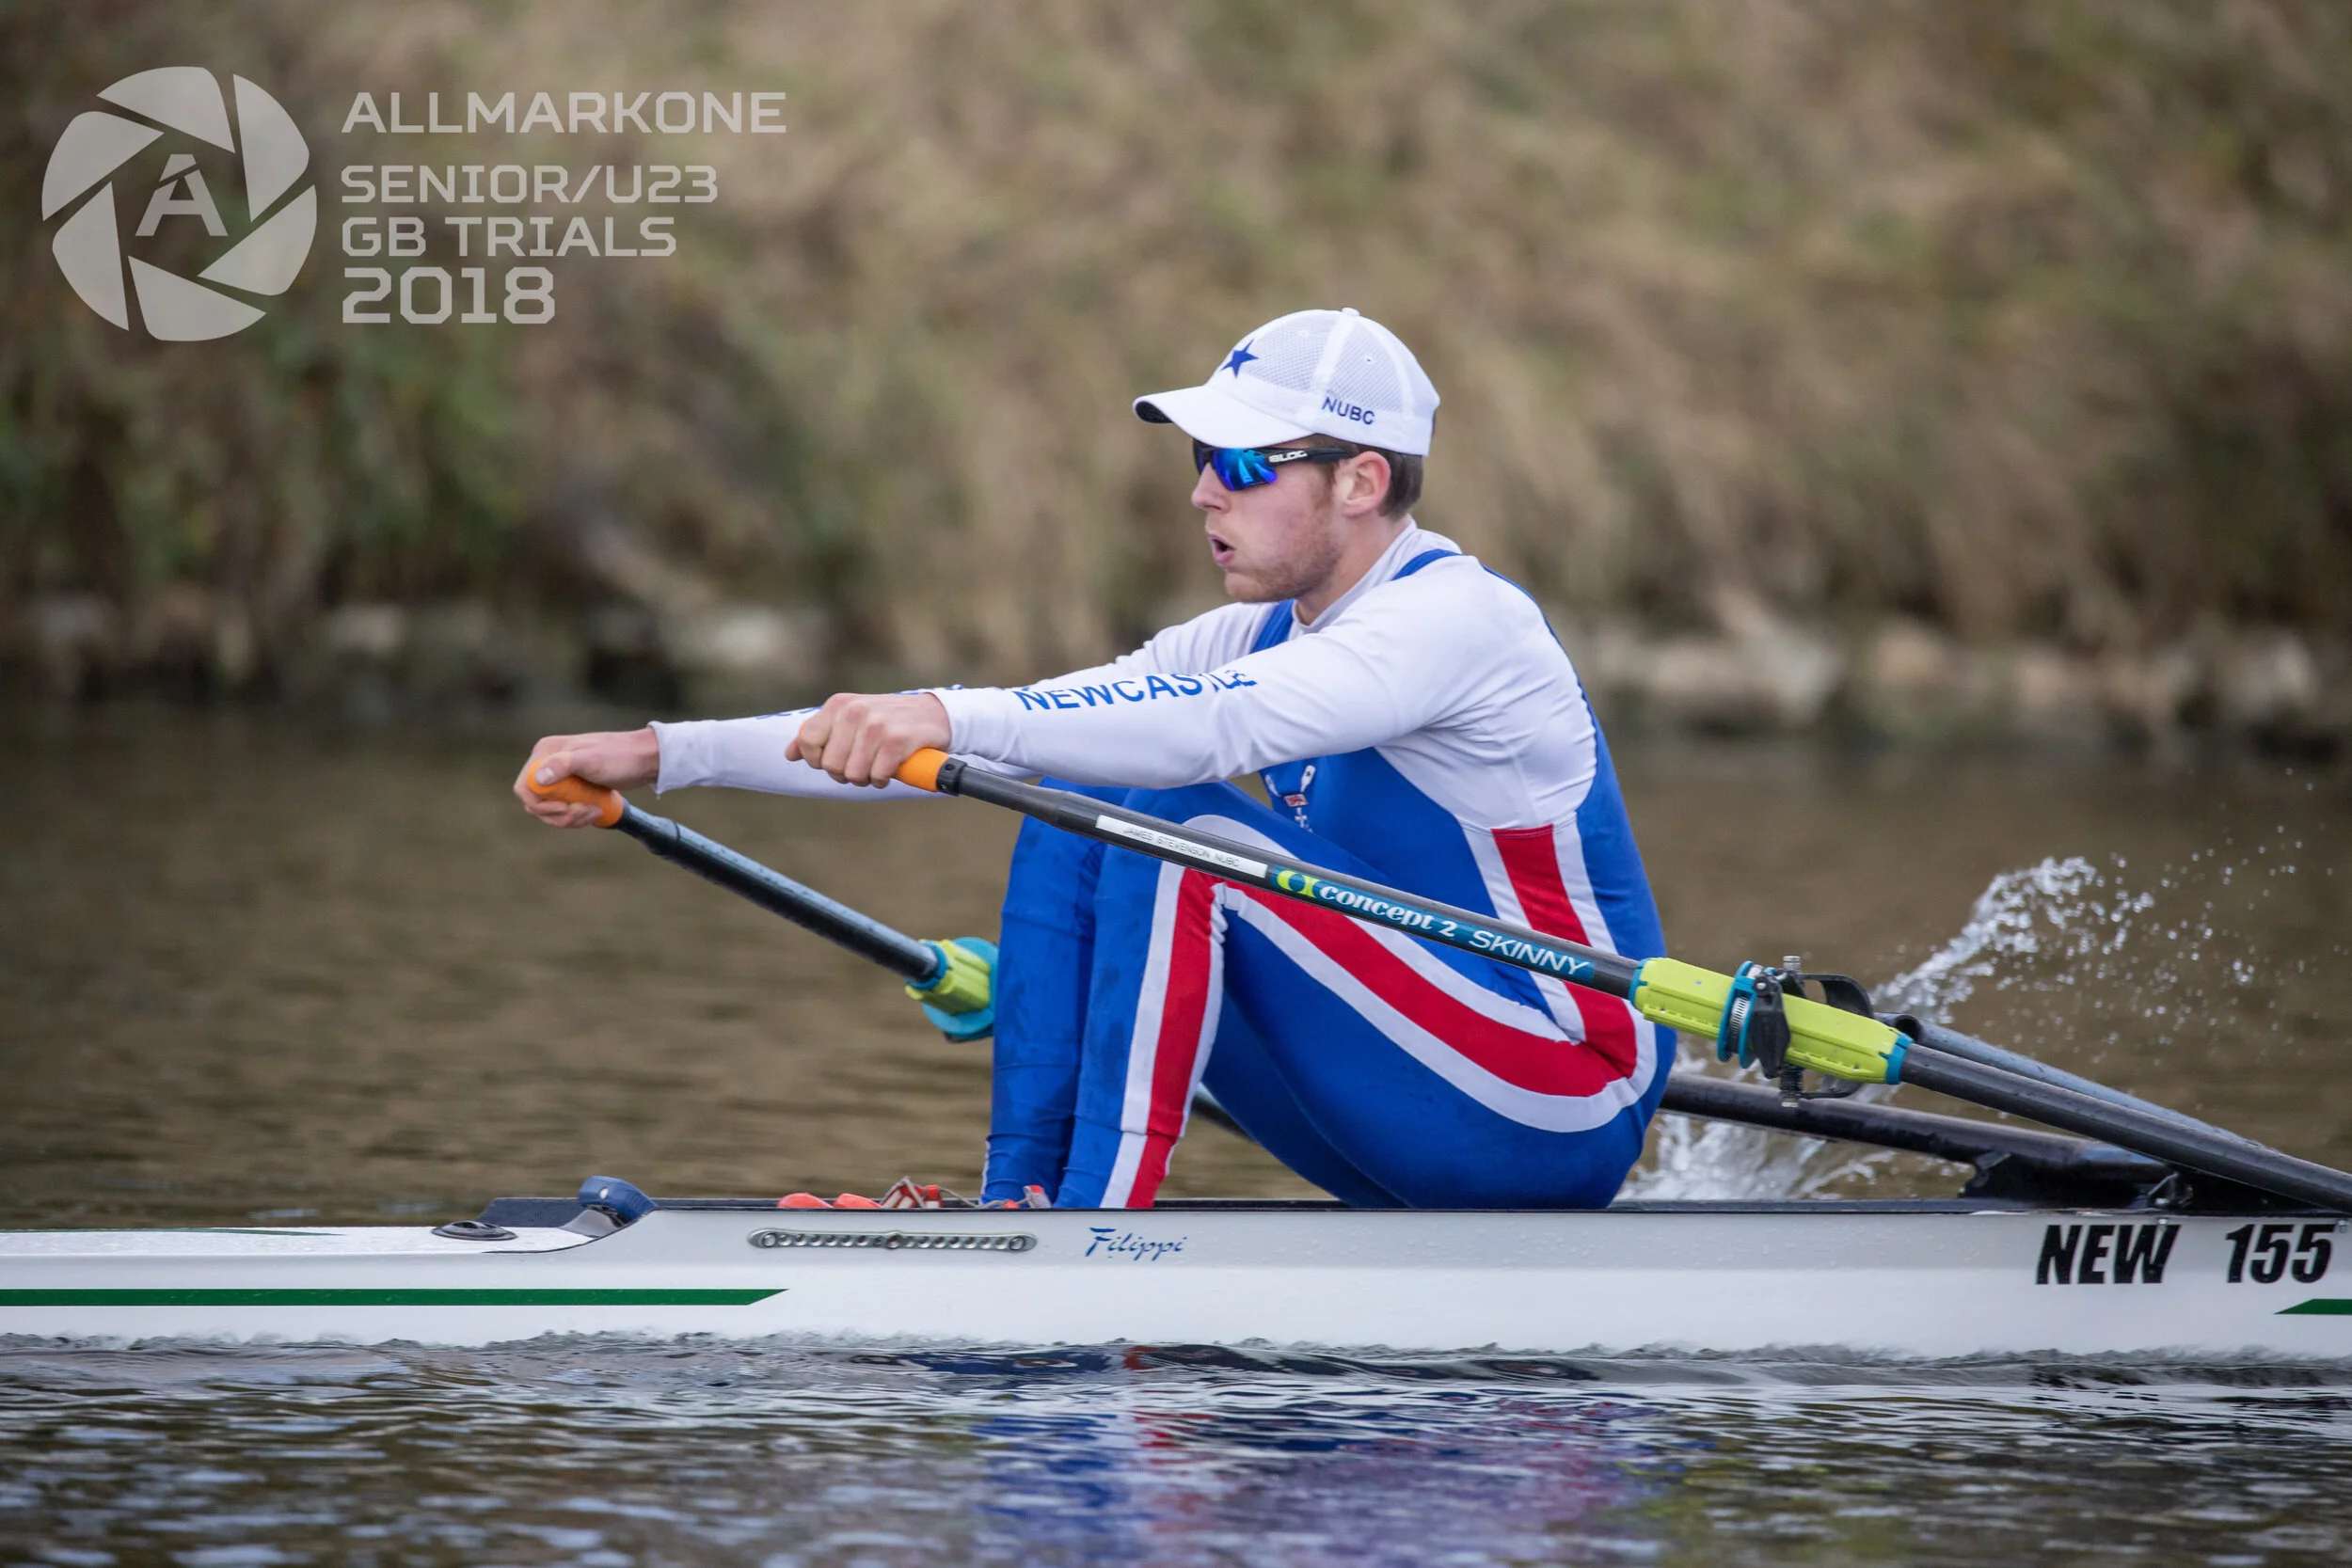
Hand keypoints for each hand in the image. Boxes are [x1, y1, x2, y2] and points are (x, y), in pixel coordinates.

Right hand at [513, 727, 660, 826]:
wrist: (644, 759)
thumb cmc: (620, 756)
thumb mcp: (592, 760)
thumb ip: (563, 765)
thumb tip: (537, 778)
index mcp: (546, 752)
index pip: (525, 787)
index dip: (540, 805)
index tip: (565, 809)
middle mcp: (548, 763)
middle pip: (536, 803)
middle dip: (558, 814)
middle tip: (585, 812)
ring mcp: (560, 777)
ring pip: (550, 810)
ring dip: (569, 818)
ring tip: (594, 812)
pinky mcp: (572, 789)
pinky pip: (563, 810)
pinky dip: (576, 817)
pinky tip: (595, 812)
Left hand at [787, 692, 950, 786]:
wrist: (932, 714)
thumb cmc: (886, 719)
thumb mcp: (849, 719)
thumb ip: (819, 735)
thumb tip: (789, 754)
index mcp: (838, 704)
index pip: (808, 743)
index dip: (818, 761)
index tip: (836, 760)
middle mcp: (855, 712)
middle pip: (830, 765)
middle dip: (845, 773)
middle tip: (861, 765)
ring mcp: (876, 725)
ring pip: (853, 774)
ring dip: (866, 778)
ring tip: (876, 766)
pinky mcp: (897, 741)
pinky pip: (877, 775)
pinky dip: (883, 779)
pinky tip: (890, 769)